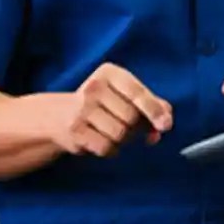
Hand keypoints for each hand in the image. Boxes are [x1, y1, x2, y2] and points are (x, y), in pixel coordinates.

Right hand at [50, 63, 172, 157]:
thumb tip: (165, 123)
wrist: (58, 116)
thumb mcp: (126, 95)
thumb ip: (153, 104)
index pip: (137, 92)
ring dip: (123, 140)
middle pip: (131, 117)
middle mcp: (94, 87)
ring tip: (111, 131)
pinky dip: (110, 150)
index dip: (154, 110)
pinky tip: (100, 140)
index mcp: (110, 73)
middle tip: (127, 125)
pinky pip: (106, 148)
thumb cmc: (104, 104)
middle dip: (135, 127)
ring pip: (120, 134)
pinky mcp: (74, 131)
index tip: (166, 126)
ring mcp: (81, 109)